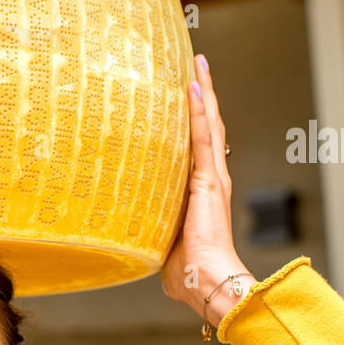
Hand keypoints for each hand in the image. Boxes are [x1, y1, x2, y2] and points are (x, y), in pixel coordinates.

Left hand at [159, 54, 251, 330]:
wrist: (204, 280)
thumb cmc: (184, 272)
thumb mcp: (162, 242)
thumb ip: (151, 230)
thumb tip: (130, 234)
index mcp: (202, 192)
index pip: (197, 147)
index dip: (194, 121)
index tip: (187, 96)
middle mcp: (211, 179)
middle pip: (207, 127)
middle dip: (203, 96)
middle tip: (196, 65)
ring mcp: (212, 177)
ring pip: (208, 125)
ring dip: (204, 93)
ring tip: (198, 64)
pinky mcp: (209, 180)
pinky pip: (202, 138)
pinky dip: (199, 112)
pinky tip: (193, 88)